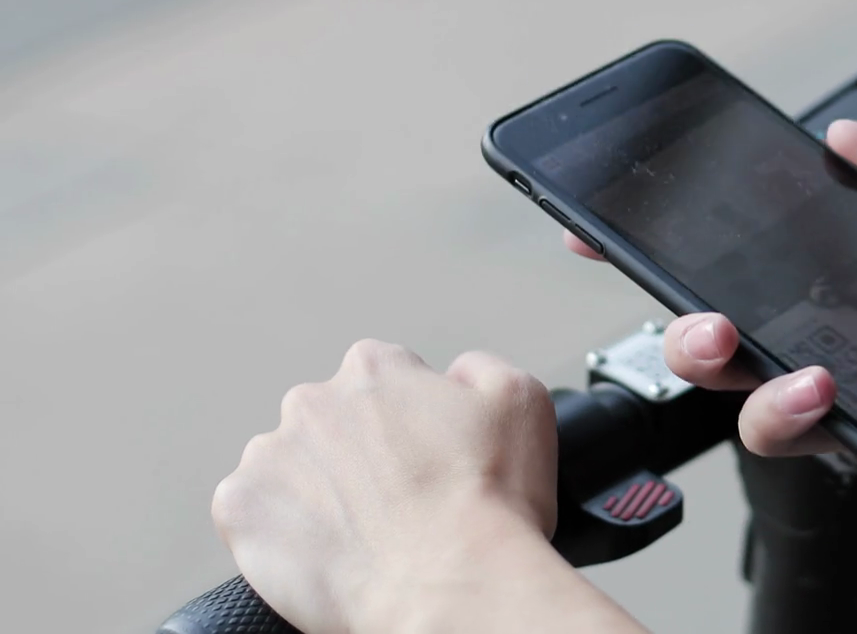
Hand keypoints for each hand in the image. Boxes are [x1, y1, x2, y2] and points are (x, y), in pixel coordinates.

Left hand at [211, 341, 564, 633]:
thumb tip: (455, 372)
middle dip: (356, 456)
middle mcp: (312, 401)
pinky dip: (279, 533)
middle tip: (395, 503)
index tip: (423, 459)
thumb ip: (480, 366)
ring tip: (362, 535)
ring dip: (316, 492)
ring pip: (289, 468)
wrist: (450, 585)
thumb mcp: (522, 400)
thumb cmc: (490, 503)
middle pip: (330, 422)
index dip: (408, 423)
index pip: (382, 380)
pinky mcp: (238, 510)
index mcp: (375, 369)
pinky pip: (250, 515)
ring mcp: (268, 455)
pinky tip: (326, 551)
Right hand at [567, 121, 856, 525]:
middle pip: (734, 369)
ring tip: (825, 381)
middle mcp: (856, 363)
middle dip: (697, 348)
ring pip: (788, 435)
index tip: (600, 235)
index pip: (744, 282)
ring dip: (790, 410)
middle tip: (715, 331)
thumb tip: (845, 132)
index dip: (668, 266)